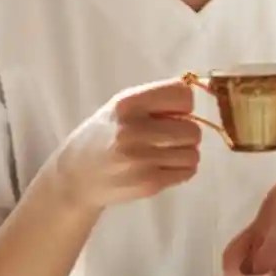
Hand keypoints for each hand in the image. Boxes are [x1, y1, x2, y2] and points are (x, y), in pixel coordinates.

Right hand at [51, 77, 201, 211]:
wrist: (76, 176)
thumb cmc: (104, 136)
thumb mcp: (121, 107)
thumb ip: (156, 99)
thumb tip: (198, 92)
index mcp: (128, 104)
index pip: (182, 95)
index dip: (184, 105)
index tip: (174, 112)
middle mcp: (133, 130)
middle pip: (192, 130)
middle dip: (185, 133)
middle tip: (168, 137)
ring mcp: (141, 159)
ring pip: (192, 153)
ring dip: (184, 153)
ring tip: (163, 153)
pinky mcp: (148, 184)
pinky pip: (187, 172)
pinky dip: (181, 169)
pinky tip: (162, 166)